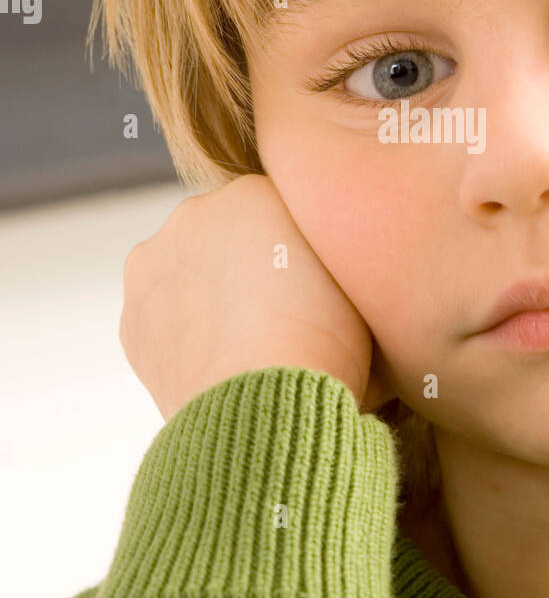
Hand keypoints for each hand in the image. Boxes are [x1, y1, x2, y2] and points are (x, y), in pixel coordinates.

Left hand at [120, 174, 390, 422]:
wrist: (264, 407)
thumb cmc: (330, 347)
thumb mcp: (367, 288)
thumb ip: (352, 261)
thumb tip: (369, 276)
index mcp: (256, 190)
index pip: (281, 208)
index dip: (302, 250)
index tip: (317, 287)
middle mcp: (196, 212)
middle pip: (231, 233)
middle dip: (251, 264)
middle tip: (286, 315)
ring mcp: (153, 263)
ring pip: (192, 272)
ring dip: (213, 296)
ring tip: (251, 346)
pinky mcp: (130, 317)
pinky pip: (166, 317)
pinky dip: (187, 335)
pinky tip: (221, 364)